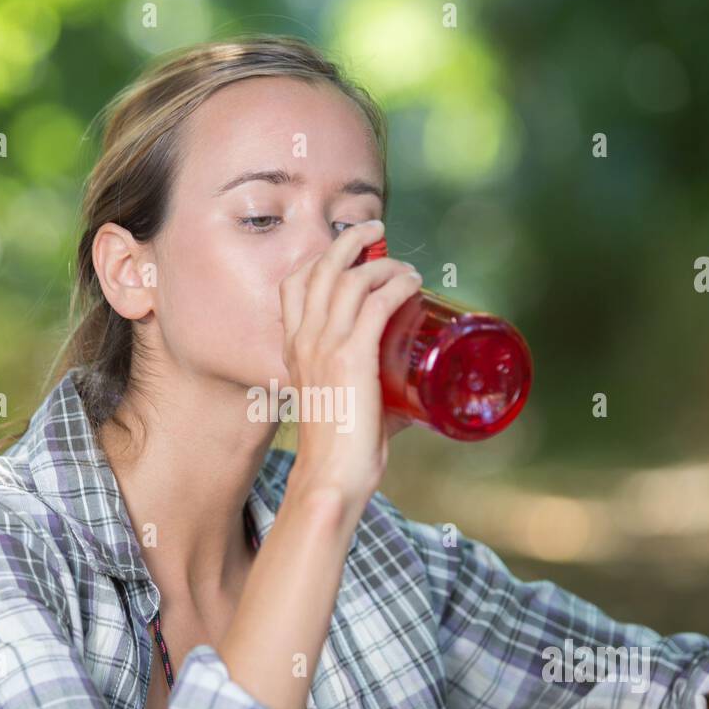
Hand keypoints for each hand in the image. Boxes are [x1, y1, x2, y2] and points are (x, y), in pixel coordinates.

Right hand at [278, 219, 419, 514]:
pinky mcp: (352, 357)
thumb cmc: (341, 453)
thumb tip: (415, 394)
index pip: (293, 286)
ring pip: (350, 279)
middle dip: (350, 241)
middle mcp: (304, 340)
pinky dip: (396, 284)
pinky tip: (412, 282)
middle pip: (321, 268)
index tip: (348, 253)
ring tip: (403, 262)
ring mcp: (325, 346)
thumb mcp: (344, 407)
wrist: (331, 477)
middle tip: (376, 231)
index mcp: (293, 350)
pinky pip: (375, 303)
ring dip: (381, 261)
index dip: (321, 259)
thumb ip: (375, 393)